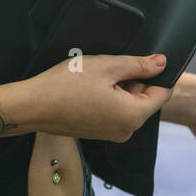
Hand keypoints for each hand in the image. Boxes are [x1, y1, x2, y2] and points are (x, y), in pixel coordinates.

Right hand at [25, 53, 172, 142]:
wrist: (33, 106)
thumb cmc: (66, 85)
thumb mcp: (107, 66)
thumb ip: (138, 65)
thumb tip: (162, 63)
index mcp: (133, 115)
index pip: (161, 93)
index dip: (155, 73)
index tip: (139, 61)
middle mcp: (126, 130)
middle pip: (144, 99)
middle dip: (133, 80)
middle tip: (109, 67)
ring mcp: (112, 134)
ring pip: (128, 104)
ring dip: (119, 87)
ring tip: (95, 78)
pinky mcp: (99, 132)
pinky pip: (114, 112)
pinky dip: (108, 97)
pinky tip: (89, 88)